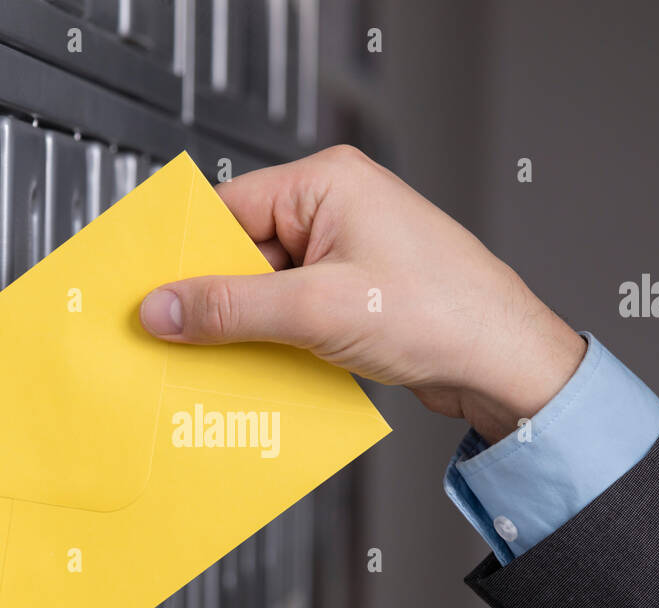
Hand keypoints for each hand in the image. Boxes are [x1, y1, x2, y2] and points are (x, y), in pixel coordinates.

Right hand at [139, 145, 585, 443]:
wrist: (507, 362)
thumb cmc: (442, 313)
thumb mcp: (318, 310)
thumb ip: (232, 308)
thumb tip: (164, 308)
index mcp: (326, 184)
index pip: (227, 209)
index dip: (185, 257)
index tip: (151, 298)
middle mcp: (336, 210)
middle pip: (243, 252)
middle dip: (215, 300)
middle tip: (180, 340)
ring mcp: (348, 254)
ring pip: (268, 289)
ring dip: (246, 328)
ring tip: (224, 363)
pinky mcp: (357, 294)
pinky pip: (295, 313)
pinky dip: (276, 342)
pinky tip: (265, 371)